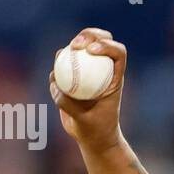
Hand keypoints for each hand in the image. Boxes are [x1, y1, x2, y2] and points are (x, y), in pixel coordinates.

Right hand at [50, 28, 126, 150]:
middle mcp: (103, 70)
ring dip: (71, 47)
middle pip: (99, 41)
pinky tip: (55, 75)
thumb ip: (69, 105)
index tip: (92, 50)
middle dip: (88, 35)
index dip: (107, 45)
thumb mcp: (84, 121)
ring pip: (80, 48)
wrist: (92, 137)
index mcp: (114, 77)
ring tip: (64, 55)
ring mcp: (88, 71)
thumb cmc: (95, 130)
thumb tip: (56, 87)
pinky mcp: (73, 76)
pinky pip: (64, 64)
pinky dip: (58, 65)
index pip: (118, 53)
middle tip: (76, 45)